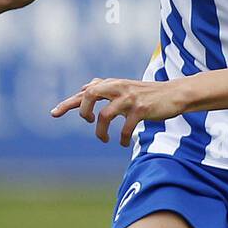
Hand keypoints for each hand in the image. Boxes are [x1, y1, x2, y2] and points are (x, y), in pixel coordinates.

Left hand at [50, 77, 188, 145]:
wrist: (174, 94)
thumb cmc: (148, 93)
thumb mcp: (124, 87)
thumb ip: (105, 87)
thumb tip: (86, 86)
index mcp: (111, 84)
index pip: (85, 92)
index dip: (68, 104)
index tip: (53, 114)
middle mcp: (118, 88)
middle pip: (90, 95)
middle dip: (83, 112)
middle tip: (89, 123)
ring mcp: (129, 98)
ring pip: (105, 115)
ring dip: (101, 132)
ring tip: (105, 139)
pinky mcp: (141, 109)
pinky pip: (125, 127)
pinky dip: (121, 138)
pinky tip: (122, 143)